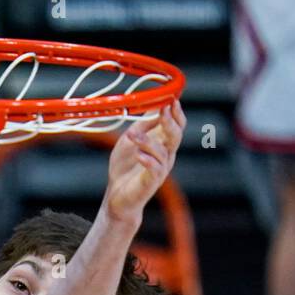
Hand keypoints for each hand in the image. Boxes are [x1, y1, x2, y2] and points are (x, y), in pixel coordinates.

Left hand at [104, 100, 184, 224]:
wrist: (117, 195)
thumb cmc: (125, 167)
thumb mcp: (130, 139)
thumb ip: (142, 125)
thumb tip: (153, 105)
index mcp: (163, 144)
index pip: (177, 126)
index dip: (176, 113)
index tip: (171, 99)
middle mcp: (166, 156)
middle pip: (176, 136)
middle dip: (170, 122)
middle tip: (163, 110)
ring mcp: (160, 169)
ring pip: (163, 151)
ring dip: (147, 141)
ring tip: (131, 136)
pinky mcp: (151, 182)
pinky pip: (155, 169)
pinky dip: (148, 160)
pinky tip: (139, 154)